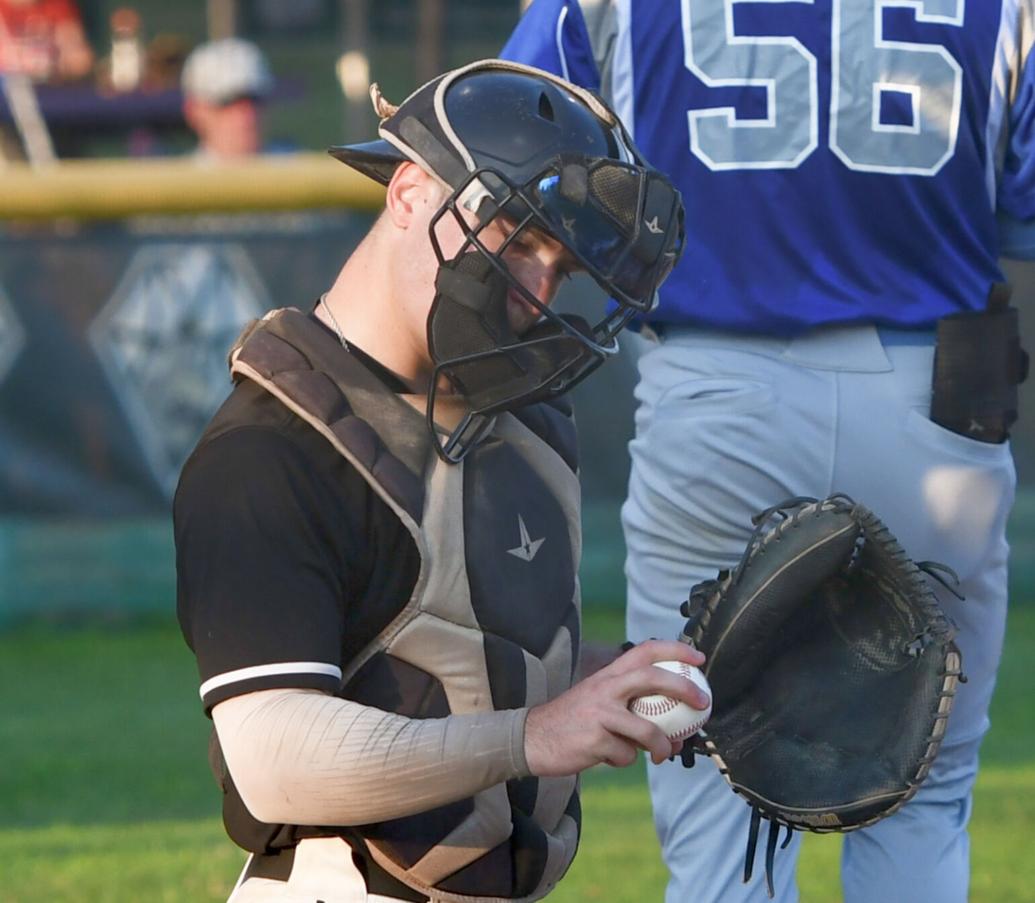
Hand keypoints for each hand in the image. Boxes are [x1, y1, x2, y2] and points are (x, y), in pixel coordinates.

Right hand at [523, 640, 708, 776]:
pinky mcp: (595, 740)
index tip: (698, 658)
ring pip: (647, 730)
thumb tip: (669, 718)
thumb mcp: (597, 698)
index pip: (645, 650)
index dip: (675, 650)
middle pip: (650, 678)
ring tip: (663, 755)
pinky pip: (626, 755)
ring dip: (661, 746)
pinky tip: (610, 756)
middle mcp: (605, 688)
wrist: (531, 739)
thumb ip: (628, 701)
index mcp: (608, 675)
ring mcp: (599, 714)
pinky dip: (625, 759)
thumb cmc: (572, 721)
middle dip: (682, 688)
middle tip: (702, 702)